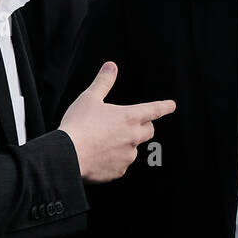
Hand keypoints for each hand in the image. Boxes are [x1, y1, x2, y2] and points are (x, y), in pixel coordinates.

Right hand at [59, 62, 175, 182]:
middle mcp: (134, 136)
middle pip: (149, 130)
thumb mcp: (89, 99)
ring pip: (133, 148)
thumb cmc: (78, 125)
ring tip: (102, 142)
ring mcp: (128, 155)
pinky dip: (113, 160)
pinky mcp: (119, 171)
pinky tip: (97, 156)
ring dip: (124, 144)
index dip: (164, 106)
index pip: (155, 110)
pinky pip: (120, 164)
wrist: (66, 156)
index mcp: (130, 117)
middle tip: (126, 125)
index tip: (171, 105)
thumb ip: (103, 82)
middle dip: (143, 127)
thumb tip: (111, 66)